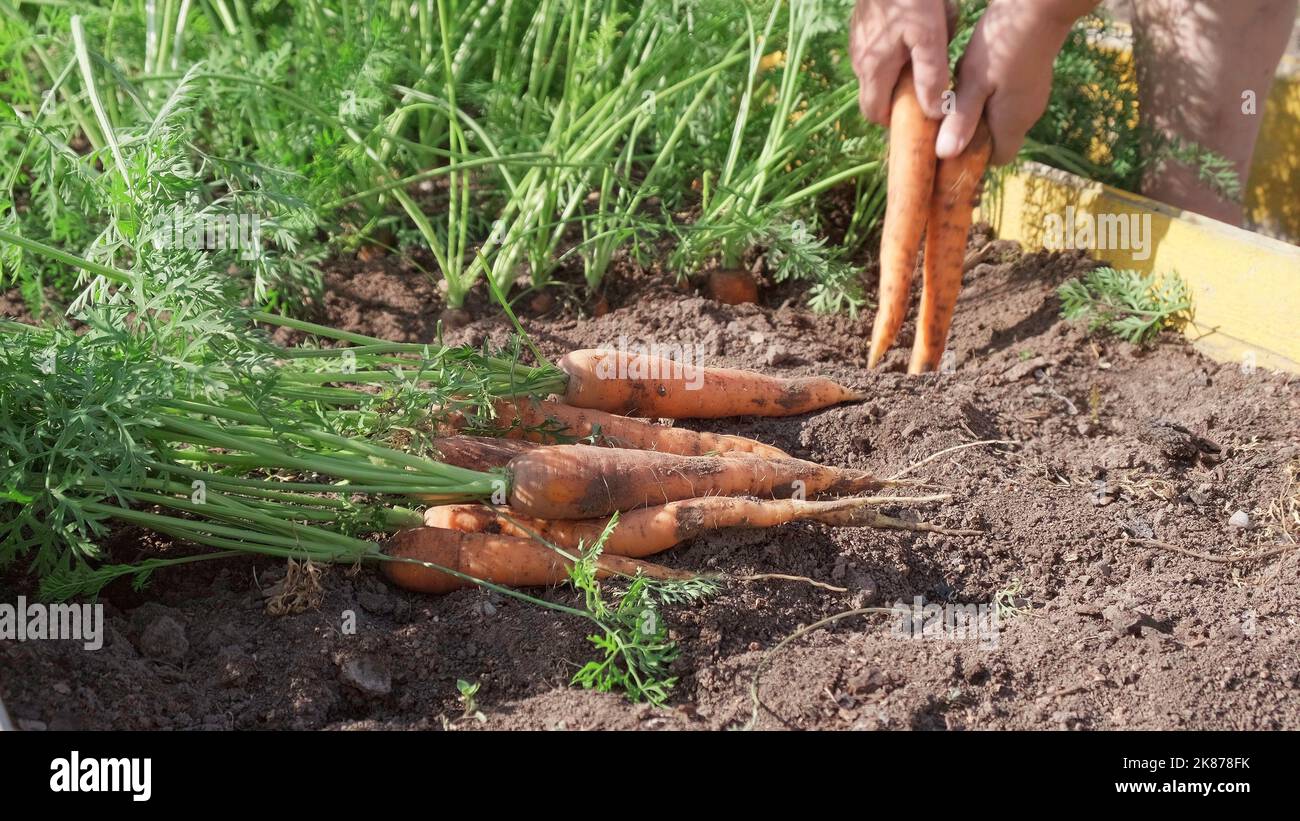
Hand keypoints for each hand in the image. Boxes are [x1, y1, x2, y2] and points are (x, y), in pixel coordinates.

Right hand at [849, 0, 953, 123]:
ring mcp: (859, 41)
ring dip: (905, 65)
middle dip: (904, 90)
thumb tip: (933, 114)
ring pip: (882, 69)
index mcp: (873, 69)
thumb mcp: (930, 36)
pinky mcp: (864, 25)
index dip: (894, 120)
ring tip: (930, 41)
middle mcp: (859, 60)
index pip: (874, 113)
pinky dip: (900, 46)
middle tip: (931, 74)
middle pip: (879, 92)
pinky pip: (882, 47)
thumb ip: (930, 76)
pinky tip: (919, 24)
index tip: (919, 112)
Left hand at [849, 0, 1097, 164]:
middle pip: (998, 137)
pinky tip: (975, 72)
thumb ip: (961, 119)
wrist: (1038, 7)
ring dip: (979, 109)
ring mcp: (1032, 95)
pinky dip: (990, 92)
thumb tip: (946, 154)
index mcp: (1014, 123)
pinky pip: (1007, 95)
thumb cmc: (1002, 45)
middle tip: (949, 113)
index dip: (976, 156)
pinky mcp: (1031, 77)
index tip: (954, 141)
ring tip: (960, 90)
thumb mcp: (973, 82)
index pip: (998, 158)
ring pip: (1001, 114)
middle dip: (973, 131)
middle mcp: (1028, 114)